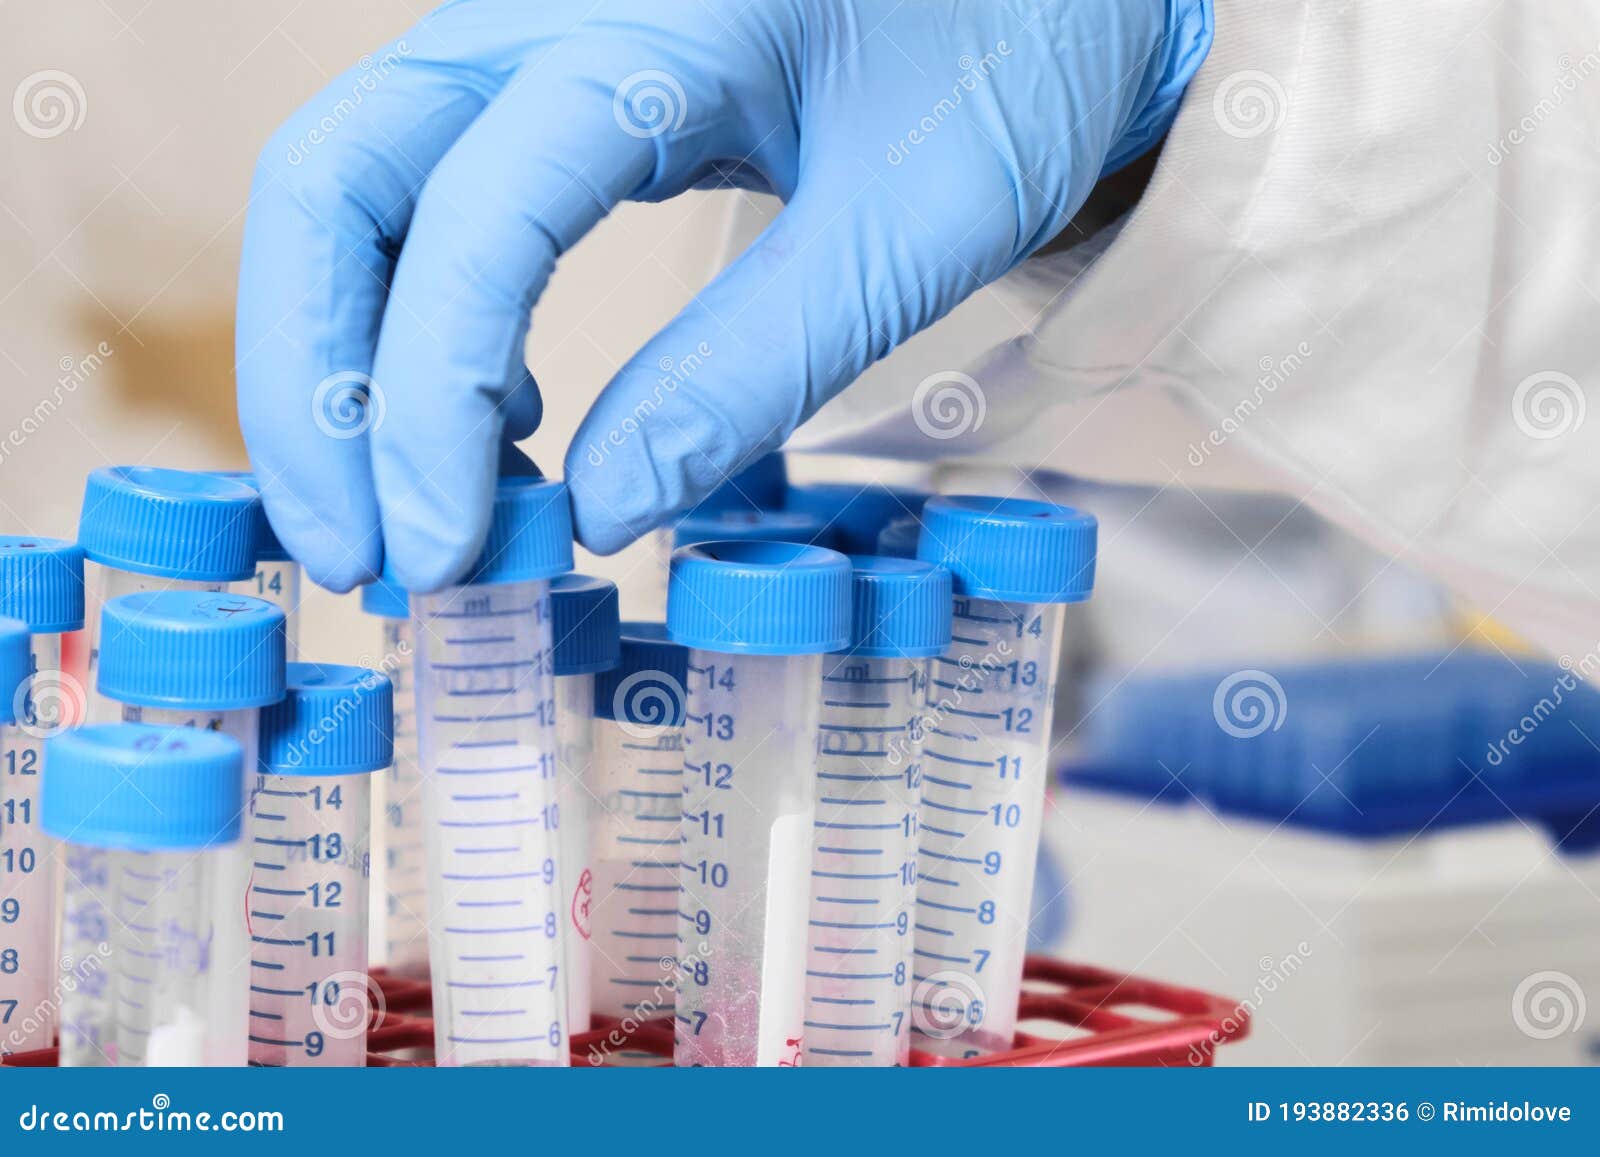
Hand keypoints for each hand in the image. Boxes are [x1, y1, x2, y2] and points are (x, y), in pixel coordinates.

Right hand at [236, 0, 1209, 590]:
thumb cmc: (1008, 72)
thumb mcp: (904, 234)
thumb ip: (751, 369)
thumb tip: (602, 513)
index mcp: (653, 22)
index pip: (472, 210)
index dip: (424, 399)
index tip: (442, 556)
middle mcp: (547, 9)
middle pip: (333, 182)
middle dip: (319, 390)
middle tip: (358, 562)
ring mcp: (531, 37)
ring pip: (352, 191)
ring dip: (348, 368)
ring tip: (421, 521)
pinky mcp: (546, 85)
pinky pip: (427, 200)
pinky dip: (423, 328)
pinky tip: (495, 425)